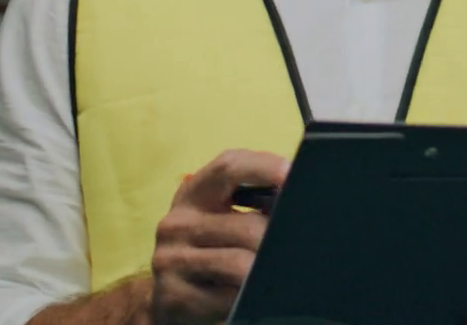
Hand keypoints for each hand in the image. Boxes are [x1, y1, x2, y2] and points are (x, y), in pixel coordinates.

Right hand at [148, 149, 289, 324]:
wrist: (169, 300)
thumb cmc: (208, 252)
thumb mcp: (220, 221)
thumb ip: (252, 202)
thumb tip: (295, 199)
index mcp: (193, 195)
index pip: (229, 167)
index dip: (264, 167)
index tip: (292, 173)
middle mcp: (177, 223)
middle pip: (248, 226)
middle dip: (278, 239)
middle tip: (296, 249)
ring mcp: (171, 260)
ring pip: (241, 264)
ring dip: (264, 271)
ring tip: (277, 274)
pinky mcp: (173, 296)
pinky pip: (228, 298)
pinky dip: (248, 299)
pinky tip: (249, 297)